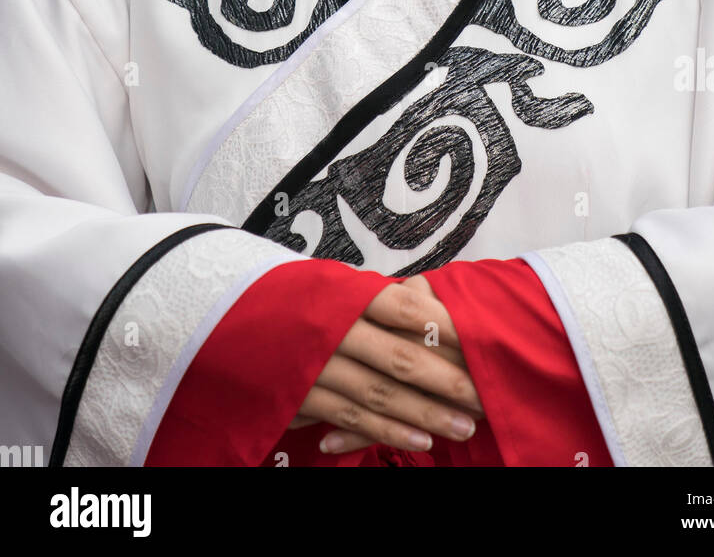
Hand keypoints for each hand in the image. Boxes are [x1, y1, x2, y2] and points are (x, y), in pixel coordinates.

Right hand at [290, 274, 482, 455]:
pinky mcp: (299, 397)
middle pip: (400, 357)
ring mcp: (314, 366)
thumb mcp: (331, 283)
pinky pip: (351, 417)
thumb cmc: (292, 297)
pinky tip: (419, 438)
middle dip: (447, 381)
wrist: (222, 314)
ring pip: (379, 395)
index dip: (442, 324)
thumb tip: (426, 297)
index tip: (477, 342)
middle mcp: (332, 329)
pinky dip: (386, 431)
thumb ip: (376, 297)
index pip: (403, 307)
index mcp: (344, 294)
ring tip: (463, 426)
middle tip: (483, 398)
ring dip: (425, 414)